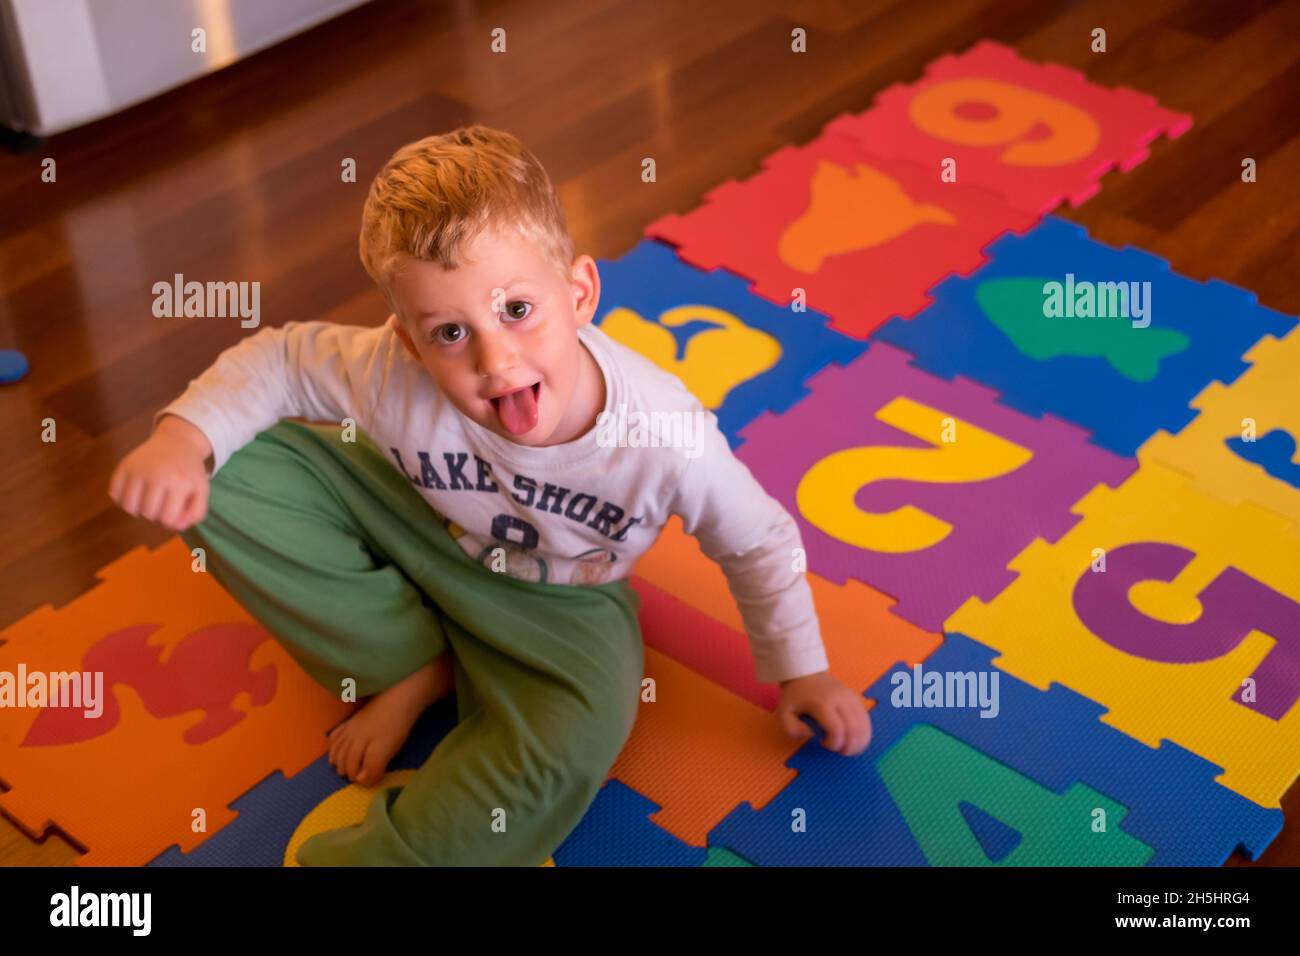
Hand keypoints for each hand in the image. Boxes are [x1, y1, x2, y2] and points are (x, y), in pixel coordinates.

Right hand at [109, 415, 212, 530]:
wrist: (176, 441)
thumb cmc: (189, 470)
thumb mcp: (201, 490)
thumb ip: (196, 513)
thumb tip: (177, 527)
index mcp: (180, 483)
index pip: (167, 519)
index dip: (170, 520)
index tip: (172, 510)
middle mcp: (157, 476)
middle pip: (147, 514)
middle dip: (155, 514)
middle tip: (161, 502)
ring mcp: (138, 470)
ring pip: (128, 507)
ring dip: (137, 509)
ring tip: (147, 500)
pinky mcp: (124, 465)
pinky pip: (114, 494)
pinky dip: (122, 499)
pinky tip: (134, 492)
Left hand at [775, 671, 871, 756]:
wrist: (806, 673)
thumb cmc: (796, 696)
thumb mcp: (784, 712)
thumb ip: (791, 729)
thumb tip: (811, 735)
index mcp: (822, 703)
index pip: (836, 730)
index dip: (833, 744)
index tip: (823, 744)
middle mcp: (841, 700)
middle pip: (854, 729)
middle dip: (849, 747)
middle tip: (839, 751)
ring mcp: (851, 698)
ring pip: (864, 726)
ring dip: (859, 743)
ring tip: (848, 749)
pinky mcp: (857, 699)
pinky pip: (866, 720)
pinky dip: (864, 734)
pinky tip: (856, 741)